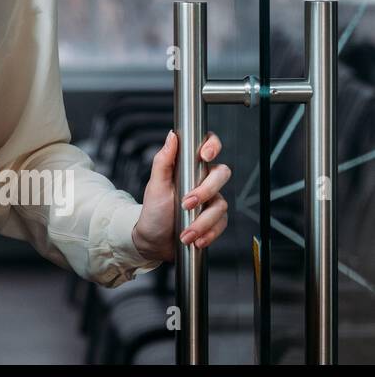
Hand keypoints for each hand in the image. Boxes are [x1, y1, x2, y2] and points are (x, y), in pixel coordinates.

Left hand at [131, 129, 230, 262]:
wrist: (154, 240)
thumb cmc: (154, 210)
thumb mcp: (156, 185)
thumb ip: (164, 160)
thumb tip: (172, 136)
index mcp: (189, 168)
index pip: (208, 147)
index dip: (213, 145)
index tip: (205, 155)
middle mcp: (203, 181)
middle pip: (222, 174)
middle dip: (206, 191)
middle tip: (186, 204)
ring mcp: (211, 200)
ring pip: (221, 204)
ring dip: (202, 221)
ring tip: (185, 232)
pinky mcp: (215, 219)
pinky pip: (222, 223)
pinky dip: (208, 233)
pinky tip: (194, 239)